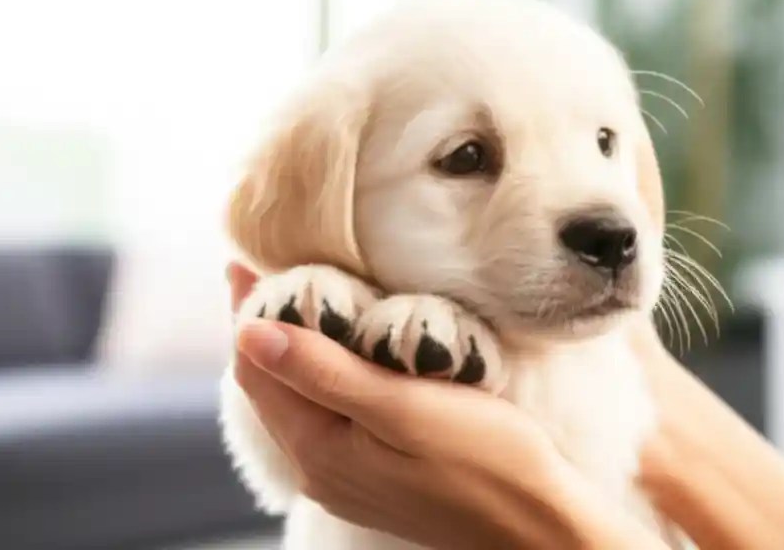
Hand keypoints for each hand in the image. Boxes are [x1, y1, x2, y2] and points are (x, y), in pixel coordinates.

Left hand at [228, 264, 664, 549]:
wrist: (539, 525)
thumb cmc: (484, 458)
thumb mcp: (401, 406)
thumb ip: (324, 371)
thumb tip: (250, 332)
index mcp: (316, 448)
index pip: (255, 368)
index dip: (246, 311)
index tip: (245, 260)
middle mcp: (319, 468)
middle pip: (269, 385)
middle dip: (263, 327)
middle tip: (266, 269)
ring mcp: (346, 476)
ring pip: (296, 398)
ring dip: (291, 349)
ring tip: (298, 298)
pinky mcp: (374, 476)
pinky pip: (325, 414)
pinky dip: (320, 374)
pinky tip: (340, 350)